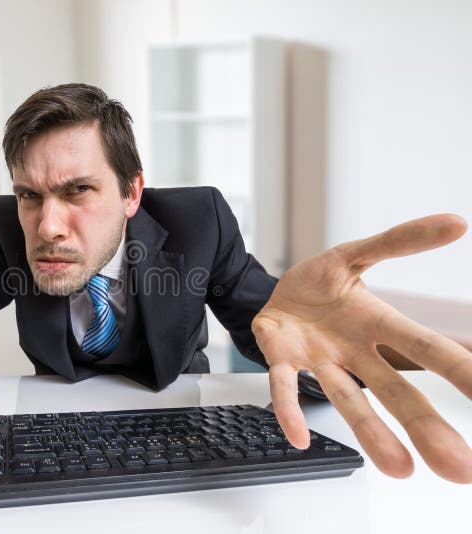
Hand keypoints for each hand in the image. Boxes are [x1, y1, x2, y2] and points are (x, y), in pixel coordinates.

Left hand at [252, 213, 471, 481]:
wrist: (272, 291)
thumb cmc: (320, 283)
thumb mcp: (355, 255)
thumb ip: (398, 241)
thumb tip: (456, 222)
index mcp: (379, 324)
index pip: (424, 348)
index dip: (456, 369)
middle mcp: (355, 352)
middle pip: (394, 390)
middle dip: (424, 426)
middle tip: (460, 468)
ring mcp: (319, 360)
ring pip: (347, 399)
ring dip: (371, 433)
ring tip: (400, 470)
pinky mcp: (283, 360)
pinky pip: (286, 387)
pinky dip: (291, 410)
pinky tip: (300, 438)